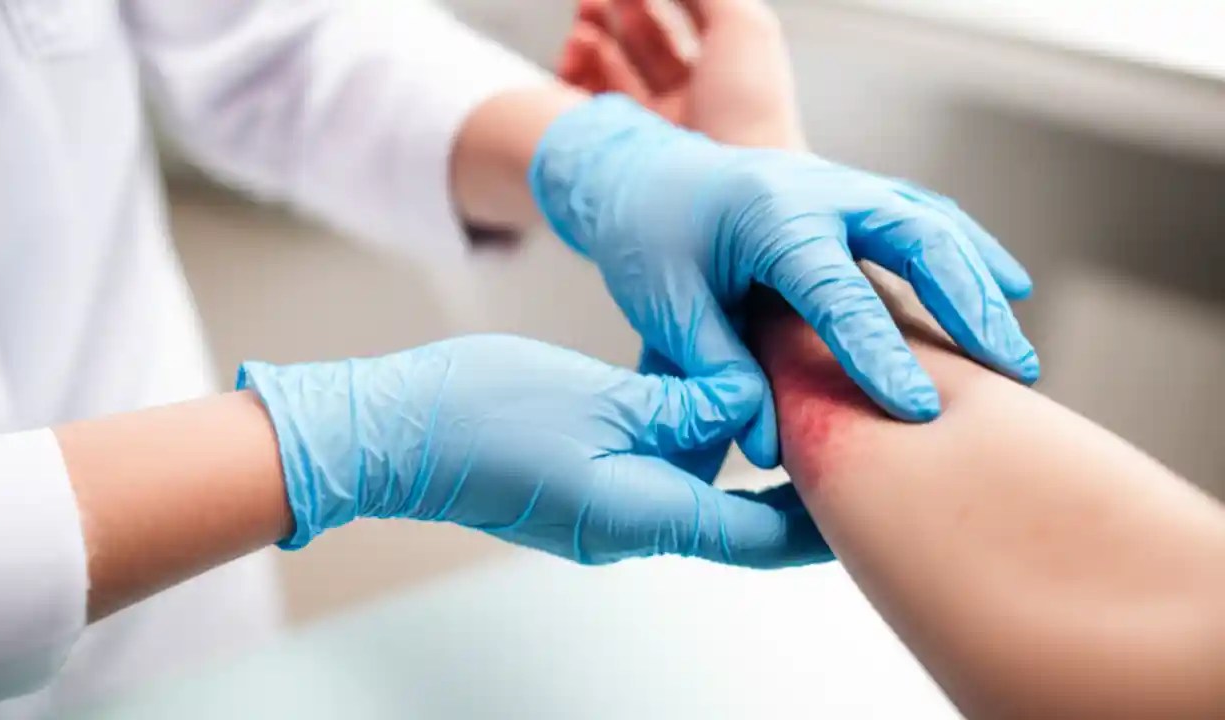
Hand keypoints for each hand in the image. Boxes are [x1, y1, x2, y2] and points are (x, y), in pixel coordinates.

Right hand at [238, 336, 828, 566]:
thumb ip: (681, 405)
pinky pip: (651, 470)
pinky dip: (686, 438)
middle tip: (841, 421)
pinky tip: (699, 391)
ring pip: (694, 486)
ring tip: (781, 390)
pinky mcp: (578, 488)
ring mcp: (601, 511)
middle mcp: (630, 526)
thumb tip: (743, 403)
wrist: (392, 434)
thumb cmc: (480, 418)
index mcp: (642, 515)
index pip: (762, 535)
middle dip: (789, 478)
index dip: (826, 517)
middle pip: (736, 513)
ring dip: (735, 449)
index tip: (881, 489)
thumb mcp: (596, 400)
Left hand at [529, 97, 1036, 467]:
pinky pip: (929, 218)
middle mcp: (820, 189)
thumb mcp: (665, 307)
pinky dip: (971, 252)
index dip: (878, 352)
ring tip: (1019, 354)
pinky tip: (1009, 289)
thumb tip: (769, 446)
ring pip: (935, 224)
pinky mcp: (857, 197)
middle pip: (916, 238)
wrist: (645, 175)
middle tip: (1012, 373)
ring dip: (982, 282)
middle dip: (967, 306)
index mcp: (769, 214)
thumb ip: (716, 370)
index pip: (837, 290)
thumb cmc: (649, 240)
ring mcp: (845, 186)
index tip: (917, 410)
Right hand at [559, 0, 799, 147]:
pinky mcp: (625, 150)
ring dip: (593, 37)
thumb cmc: (748, 106)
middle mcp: (692, 98)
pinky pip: (592, 105)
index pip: (686, 15)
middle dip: (618, 8)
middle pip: (647, 40)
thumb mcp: (742, 25)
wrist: (732, 187)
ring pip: (615, 70)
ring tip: (581, 22)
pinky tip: (574, 52)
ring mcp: (657, 126)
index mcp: (725, 66)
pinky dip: (577, 73)